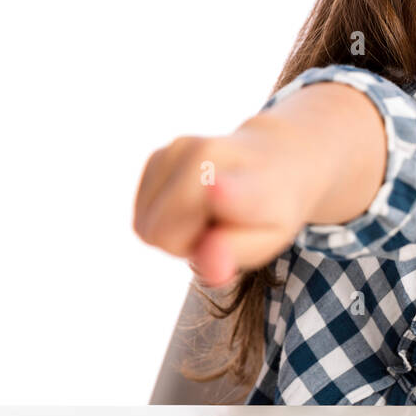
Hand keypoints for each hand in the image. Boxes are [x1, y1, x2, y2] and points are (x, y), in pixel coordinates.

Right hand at [133, 114, 307, 287]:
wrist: (272, 158)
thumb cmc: (271, 208)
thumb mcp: (269, 238)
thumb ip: (236, 252)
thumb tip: (209, 265)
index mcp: (250, 180)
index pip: (232, 190)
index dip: (224, 196)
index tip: (217, 189)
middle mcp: (208, 154)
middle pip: (162, 233)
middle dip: (186, 245)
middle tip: (220, 231)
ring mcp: (175, 151)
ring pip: (147, 226)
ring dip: (174, 233)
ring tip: (210, 215)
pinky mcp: (156, 156)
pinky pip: (143, 215)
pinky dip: (164, 219)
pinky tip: (193, 205)